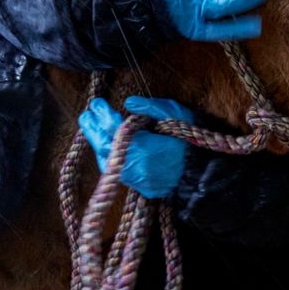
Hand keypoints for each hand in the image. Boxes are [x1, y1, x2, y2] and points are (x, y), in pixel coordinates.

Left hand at [77, 96, 195, 198]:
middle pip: (104, 145)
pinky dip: (109, 158)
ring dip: (99, 144)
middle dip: (93, 129)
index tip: (97, 103)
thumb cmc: (190, 141)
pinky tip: (107, 148)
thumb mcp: (174, 115)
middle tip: (86, 115)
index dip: (103, 113)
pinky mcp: (139, 186)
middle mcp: (133, 165)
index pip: (113, 126)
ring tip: (92, 130)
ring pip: (107, 161)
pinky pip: (117, 172)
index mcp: (142, 146)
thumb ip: (149, 107)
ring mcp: (135, 178)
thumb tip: (127, 103)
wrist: (203, 173)